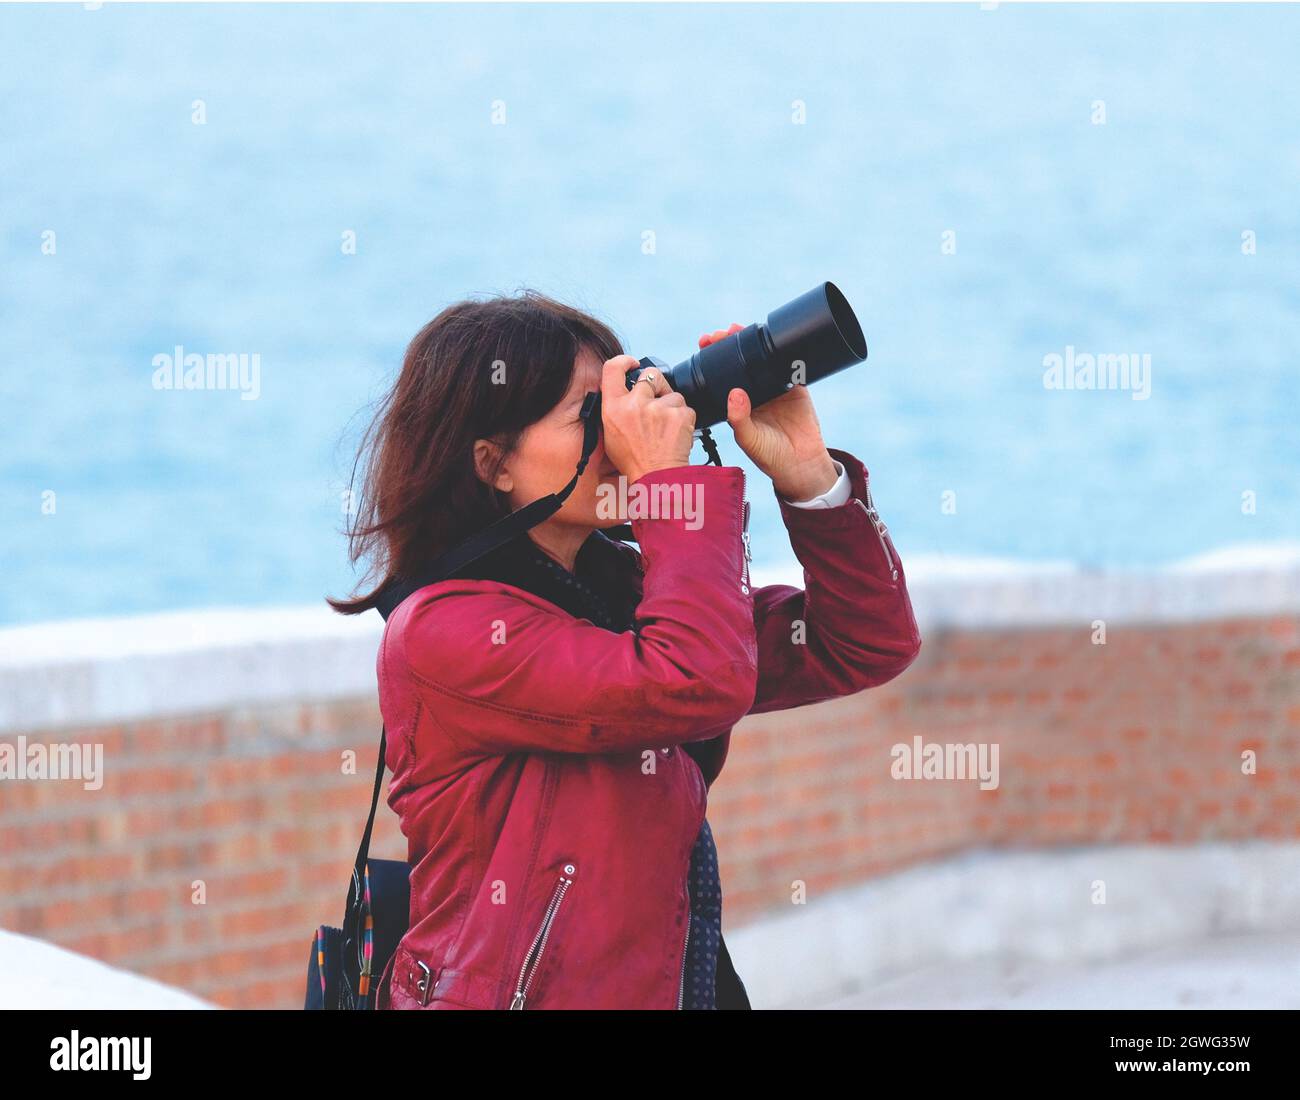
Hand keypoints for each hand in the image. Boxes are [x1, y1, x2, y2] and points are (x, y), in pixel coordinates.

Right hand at [599, 354, 695, 483]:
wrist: (657, 478)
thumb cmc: (634, 460)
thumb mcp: (611, 433)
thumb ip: (616, 408)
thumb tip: (625, 391)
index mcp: (613, 408)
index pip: (612, 368)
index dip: (624, 361)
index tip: (632, 364)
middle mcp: (633, 404)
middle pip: (650, 374)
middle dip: (657, 385)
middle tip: (658, 402)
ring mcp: (657, 408)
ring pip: (672, 394)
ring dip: (672, 407)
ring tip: (666, 429)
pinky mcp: (678, 414)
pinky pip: (685, 408)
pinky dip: (684, 420)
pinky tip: (676, 434)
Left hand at [699, 324, 838, 500]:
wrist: (801, 464)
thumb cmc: (770, 456)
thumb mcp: (748, 439)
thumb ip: (739, 419)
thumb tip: (734, 393)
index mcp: (738, 402)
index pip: (722, 373)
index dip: (713, 357)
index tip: (705, 343)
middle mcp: (755, 391)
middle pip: (740, 359)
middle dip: (728, 342)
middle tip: (719, 334)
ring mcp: (775, 386)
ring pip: (762, 356)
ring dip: (751, 340)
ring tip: (738, 329)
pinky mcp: (796, 386)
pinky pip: (789, 364)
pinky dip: (782, 352)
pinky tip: (773, 343)